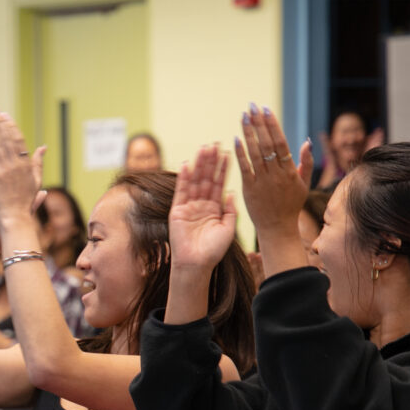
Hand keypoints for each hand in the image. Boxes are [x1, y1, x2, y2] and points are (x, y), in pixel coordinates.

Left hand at [0, 106, 46, 226]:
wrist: (15, 218)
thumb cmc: (25, 201)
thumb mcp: (36, 181)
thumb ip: (39, 162)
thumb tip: (43, 147)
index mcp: (26, 164)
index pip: (18, 139)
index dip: (10, 126)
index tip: (5, 115)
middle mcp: (15, 164)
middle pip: (6, 137)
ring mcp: (2, 169)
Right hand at [169, 143, 238, 279]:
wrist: (197, 264)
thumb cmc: (213, 251)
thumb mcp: (229, 228)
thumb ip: (231, 210)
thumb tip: (232, 191)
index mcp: (215, 208)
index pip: (219, 184)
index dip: (223, 169)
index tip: (227, 153)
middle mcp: (201, 205)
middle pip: (206, 179)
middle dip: (210, 162)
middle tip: (214, 144)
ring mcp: (189, 207)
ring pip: (195, 181)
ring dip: (199, 165)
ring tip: (203, 149)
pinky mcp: (177, 211)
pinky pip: (181, 191)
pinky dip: (184, 178)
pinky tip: (188, 164)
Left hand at [232, 105, 312, 238]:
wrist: (278, 228)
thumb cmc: (291, 205)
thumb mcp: (304, 184)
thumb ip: (306, 162)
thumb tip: (306, 141)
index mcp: (290, 170)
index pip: (281, 142)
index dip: (273, 125)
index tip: (266, 109)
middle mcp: (276, 174)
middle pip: (267, 144)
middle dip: (259, 123)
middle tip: (252, 106)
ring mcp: (262, 181)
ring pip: (255, 153)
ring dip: (248, 133)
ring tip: (243, 116)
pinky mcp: (249, 189)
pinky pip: (244, 168)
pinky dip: (240, 153)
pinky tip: (235, 139)